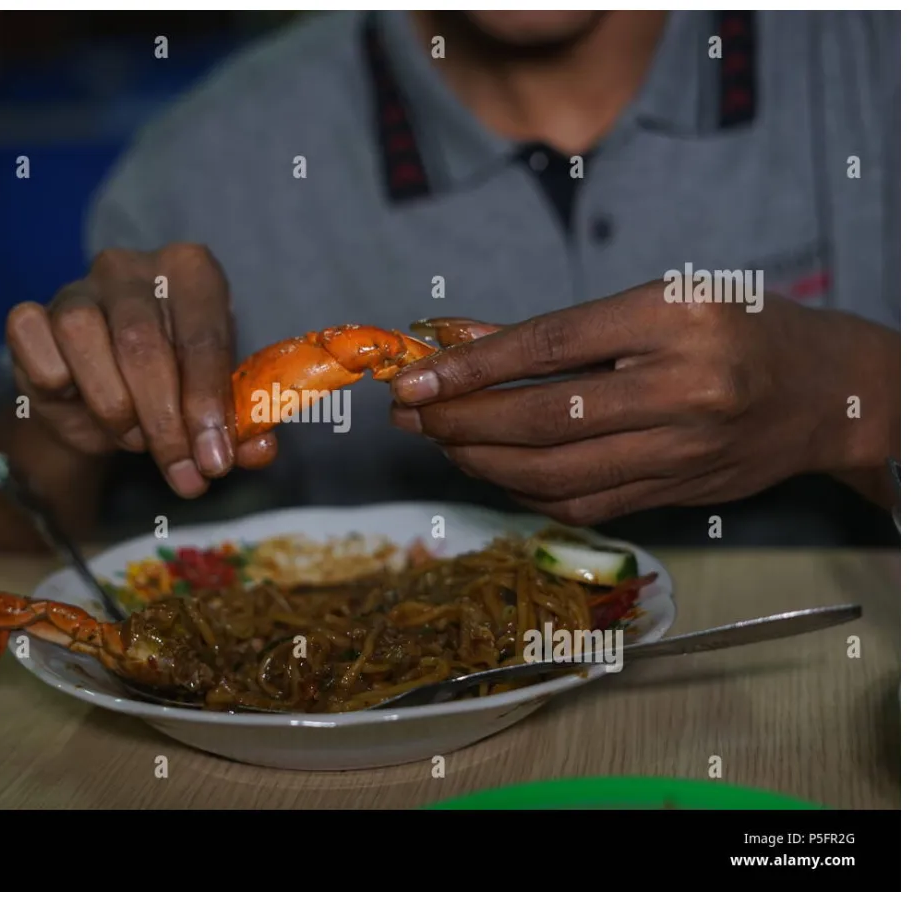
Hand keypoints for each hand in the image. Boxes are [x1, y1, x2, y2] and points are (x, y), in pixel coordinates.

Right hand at [5, 244, 276, 497]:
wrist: (101, 402)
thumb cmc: (171, 390)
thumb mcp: (213, 407)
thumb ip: (240, 426)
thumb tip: (259, 448)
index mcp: (192, 273)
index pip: (204, 337)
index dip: (209, 404)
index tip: (214, 460)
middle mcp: (132, 268)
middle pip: (143, 346)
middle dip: (165, 424)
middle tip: (181, 472)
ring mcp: (77, 287)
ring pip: (84, 339)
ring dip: (112, 407)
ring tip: (133, 436)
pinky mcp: (30, 313)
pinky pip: (35, 342)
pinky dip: (58, 385)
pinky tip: (78, 400)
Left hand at [390, 282, 897, 524]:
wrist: (825, 392)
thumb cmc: (732, 330)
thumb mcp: (652, 303)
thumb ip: (553, 329)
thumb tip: (456, 339)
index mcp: (675, 320)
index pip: (550, 348)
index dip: (471, 368)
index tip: (413, 380)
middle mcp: (684, 389)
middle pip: (544, 420)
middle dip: (460, 422)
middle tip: (408, 415)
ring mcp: (684, 450)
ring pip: (556, 473)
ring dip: (480, 462)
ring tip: (440, 440)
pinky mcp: (678, 495)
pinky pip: (581, 504)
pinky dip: (523, 491)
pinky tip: (490, 468)